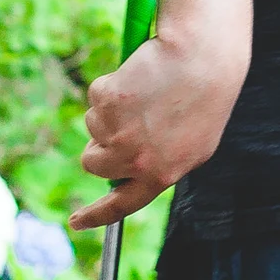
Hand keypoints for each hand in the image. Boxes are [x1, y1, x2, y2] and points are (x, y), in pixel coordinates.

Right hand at [71, 27, 245, 230]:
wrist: (204, 57)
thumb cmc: (204, 98)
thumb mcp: (193, 145)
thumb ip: (160, 165)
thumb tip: (127, 173)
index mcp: (161, 175)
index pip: (121, 206)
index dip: (95, 216)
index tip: (74, 222)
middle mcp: (136, 160)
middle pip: (93, 163)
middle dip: (100, 145)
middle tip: (129, 121)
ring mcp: (119, 132)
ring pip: (93, 127)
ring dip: (111, 111)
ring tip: (147, 93)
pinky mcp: (106, 103)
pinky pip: (96, 99)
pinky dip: (112, 86)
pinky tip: (140, 77)